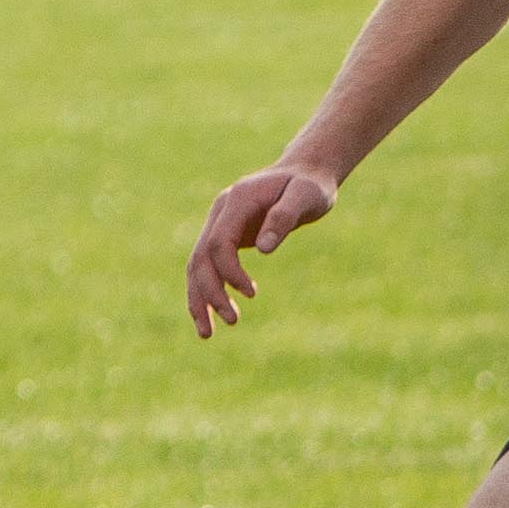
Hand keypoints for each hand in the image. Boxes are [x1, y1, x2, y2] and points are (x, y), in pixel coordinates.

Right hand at [187, 161, 338, 338]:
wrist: (305, 173)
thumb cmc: (310, 185)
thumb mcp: (306, 196)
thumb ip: (284, 218)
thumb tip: (263, 249)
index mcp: (237, 200)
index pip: (219, 242)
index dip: (230, 271)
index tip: (252, 293)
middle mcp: (221, 212)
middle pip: (201, 257)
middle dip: (210, 292)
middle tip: (232, 321)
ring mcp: (220, 224)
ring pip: (197, 265)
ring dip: (200, 299)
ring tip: (207, 334)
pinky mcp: (226, 236)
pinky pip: (208, 267)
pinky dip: (206, 291)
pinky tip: (211, 316)